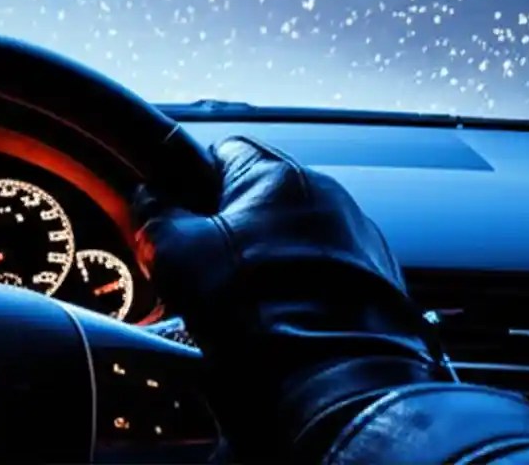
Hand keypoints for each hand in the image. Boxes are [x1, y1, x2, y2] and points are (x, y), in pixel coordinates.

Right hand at [133, 137, 443, 456]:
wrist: (334, 377)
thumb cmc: (256, 310)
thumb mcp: (176, 254)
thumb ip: (156, 214)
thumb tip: (149, 198)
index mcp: (276, 174)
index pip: (223, 151)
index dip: (192, 184)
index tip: (178, 217)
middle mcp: (326, 194)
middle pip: (260, 196)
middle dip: (230, 227)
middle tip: (204, 268)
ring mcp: (358, 237)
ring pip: (293, 235)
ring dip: (268, 258)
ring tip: (246, 302)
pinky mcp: (379, 279)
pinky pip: (326, 270)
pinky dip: (303, 287)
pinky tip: (284, 318)